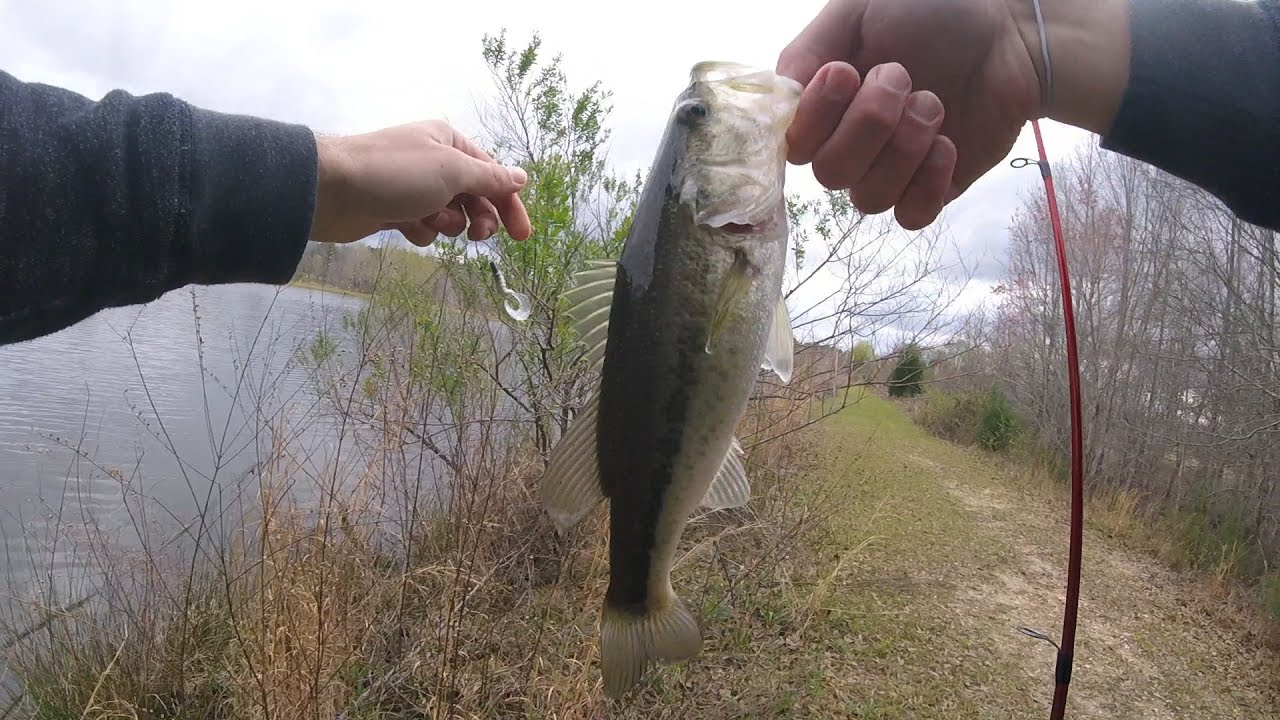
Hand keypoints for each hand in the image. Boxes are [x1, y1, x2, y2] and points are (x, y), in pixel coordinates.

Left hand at [310, 119, 532, 245]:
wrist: (330, 189)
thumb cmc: (394, 173)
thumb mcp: (452, 171)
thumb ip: (490, 178)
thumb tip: (521, 176)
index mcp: (449, 142)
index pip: (493, 175)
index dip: (509, 204)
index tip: (522, 235)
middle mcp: (433, 161)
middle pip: (474, 197)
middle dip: (478, 218)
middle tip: (477, 236)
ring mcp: (413, 187)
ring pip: (449, 215)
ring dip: (445, 223)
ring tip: (428, 220)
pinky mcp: (395, 209)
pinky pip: (423, 226)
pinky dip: (420, 230)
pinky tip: (405, 226)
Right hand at [778, 0, 1046, 229]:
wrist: (1013, 34)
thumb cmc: (937, 12)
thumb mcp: (859, 7)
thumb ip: (808, 48)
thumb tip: (784, 94)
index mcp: (828, 103)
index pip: (793, 143)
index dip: (815, 118)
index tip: (846, 74)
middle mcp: (851, 141)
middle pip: (829, 173)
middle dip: (870, 123)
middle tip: (904, 77)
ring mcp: (891, 170)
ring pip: (868, 198)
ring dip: (904, 146)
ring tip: (934, 104)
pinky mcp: (931, 190)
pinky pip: (908, 215)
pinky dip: (927, 182)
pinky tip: (947, 144)